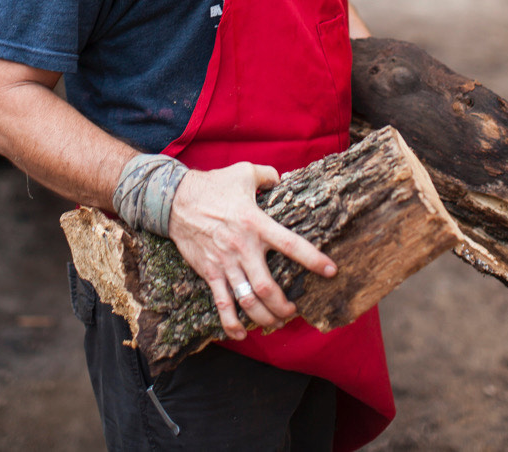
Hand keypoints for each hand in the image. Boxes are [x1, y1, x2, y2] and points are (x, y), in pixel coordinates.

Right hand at [168, 161, 336, 340]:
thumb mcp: (244, 171)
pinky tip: (242, 335)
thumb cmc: (213, 185)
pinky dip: (232, 324)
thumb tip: (282, 178)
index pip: (290, 245)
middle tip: (295, 310)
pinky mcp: (210, 273)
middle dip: (284, 306)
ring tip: (277, 323)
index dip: (312, 259)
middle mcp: (243, 248)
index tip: (331, 271)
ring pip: (248, 302)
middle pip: (268, 288)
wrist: (176, 200)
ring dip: (265, 318)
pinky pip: (222, 304)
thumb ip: (267, 175)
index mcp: (256, 223)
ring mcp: (225, 264)